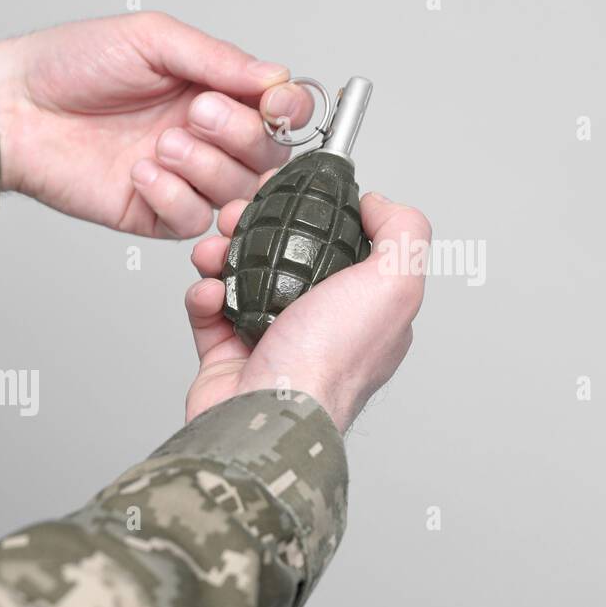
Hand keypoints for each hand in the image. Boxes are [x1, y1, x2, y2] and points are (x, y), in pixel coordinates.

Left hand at [0, 12, 312, 237]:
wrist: (15, 109)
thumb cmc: (70, 65)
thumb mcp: (151, 41)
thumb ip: (217, 59)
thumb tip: (276, 77)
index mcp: (211, 89)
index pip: (278, 110)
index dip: (287, 109)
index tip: (274, 103)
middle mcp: (203, 137)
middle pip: (266, 157)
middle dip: (240, 136)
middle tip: (196, 114)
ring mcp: (180, 179)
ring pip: (236, 192)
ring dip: (206, 167)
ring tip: (162, 142)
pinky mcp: (151, 214)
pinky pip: (191, 220)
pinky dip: (173, 196)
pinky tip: (140, 172)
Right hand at [184, 191, 431, 432]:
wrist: (265, 414)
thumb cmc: (329, 361)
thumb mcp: (395, 284)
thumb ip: (402, 232)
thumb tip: (379, 203)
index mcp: (365, 311)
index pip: (344, 246)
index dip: (317, 214)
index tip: (289, 192)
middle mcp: (320, 327)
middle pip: (286, 257)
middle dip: (257, 228)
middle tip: (238, 216)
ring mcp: (272, 342)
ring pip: (242, 279)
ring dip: (222, 255)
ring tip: (214, 250)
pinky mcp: (227, 358)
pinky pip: (209, 313)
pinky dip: (202, 295)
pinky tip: (207, 290)